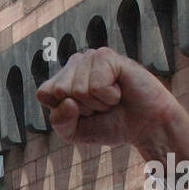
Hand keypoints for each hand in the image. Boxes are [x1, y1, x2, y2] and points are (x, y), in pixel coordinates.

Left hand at [35, 47, 188, 156]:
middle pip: (59, 91)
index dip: (64, 111)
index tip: (83, 114)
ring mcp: (90, 57)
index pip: (44, 93)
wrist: (144, 126)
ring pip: (77, 89)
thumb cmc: (109, 125)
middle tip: (100, 106)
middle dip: (82, 108)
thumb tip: (68, 101)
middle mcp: (74, 65)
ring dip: (97, 103)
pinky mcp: (107, 56)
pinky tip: (119, 90)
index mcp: (62, 80)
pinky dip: (109, 96)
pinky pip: (96, 85)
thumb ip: (60, 122)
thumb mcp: (74, 132)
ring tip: (111, 99)